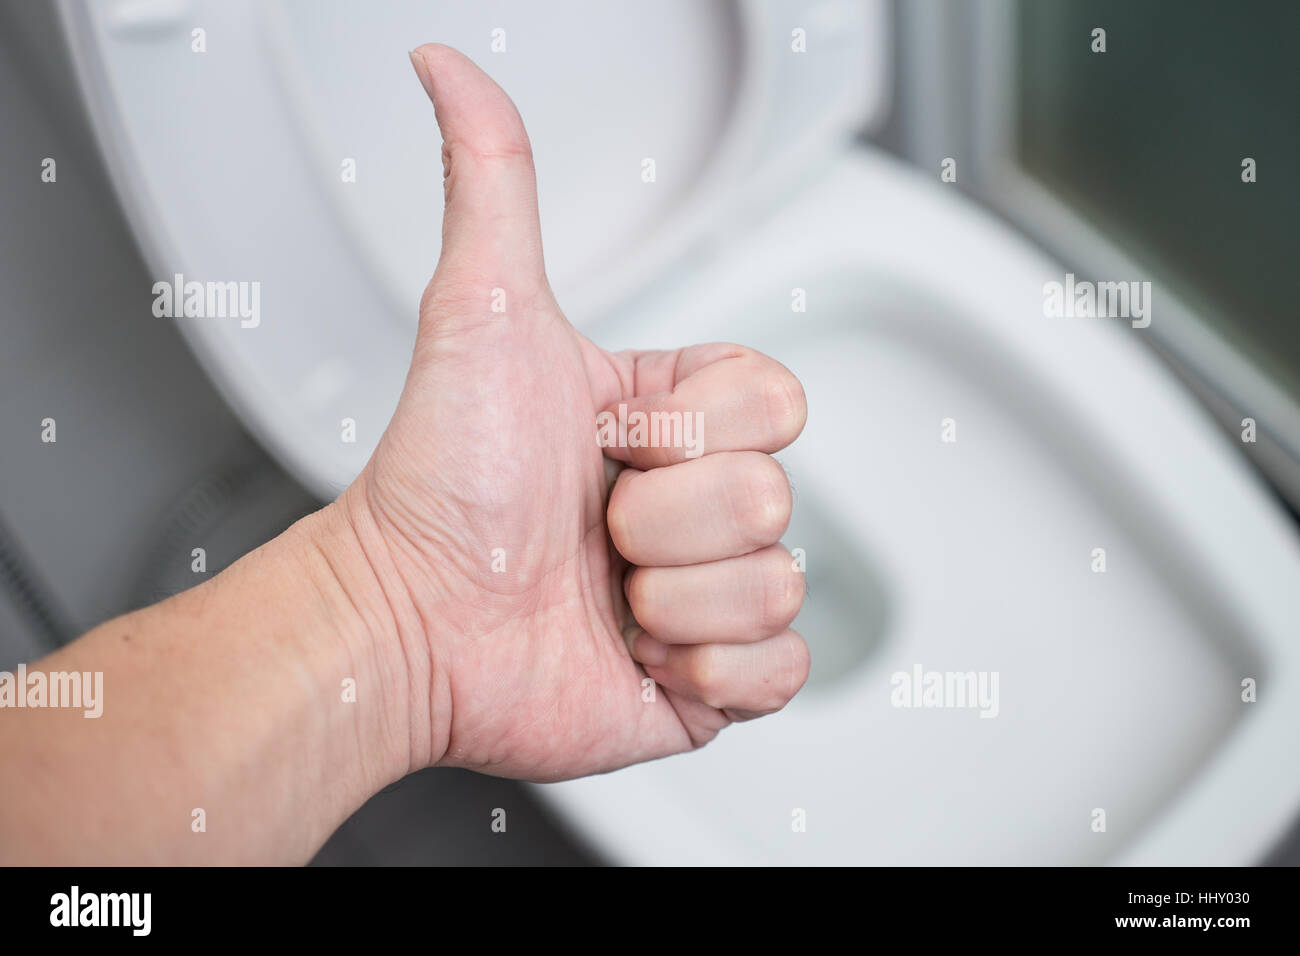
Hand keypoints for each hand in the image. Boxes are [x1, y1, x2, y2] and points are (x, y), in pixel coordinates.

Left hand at [335, 44, 810, 780]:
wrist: (410, 625)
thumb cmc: (440, 481)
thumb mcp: (482, 312)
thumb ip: (495, 181)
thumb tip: (446, 66)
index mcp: (674, 418)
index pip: (778, 402)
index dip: (692, 424)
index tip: (607, 435)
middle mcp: (695, 504)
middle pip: (774, 496)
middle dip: (662, 518)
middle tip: (586, 526)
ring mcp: (708, 595)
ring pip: (779, 584)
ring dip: (671, 595)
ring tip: (598, 593)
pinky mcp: (712, 683)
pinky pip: (782, 671)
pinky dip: (705, 670)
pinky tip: (633, 653)